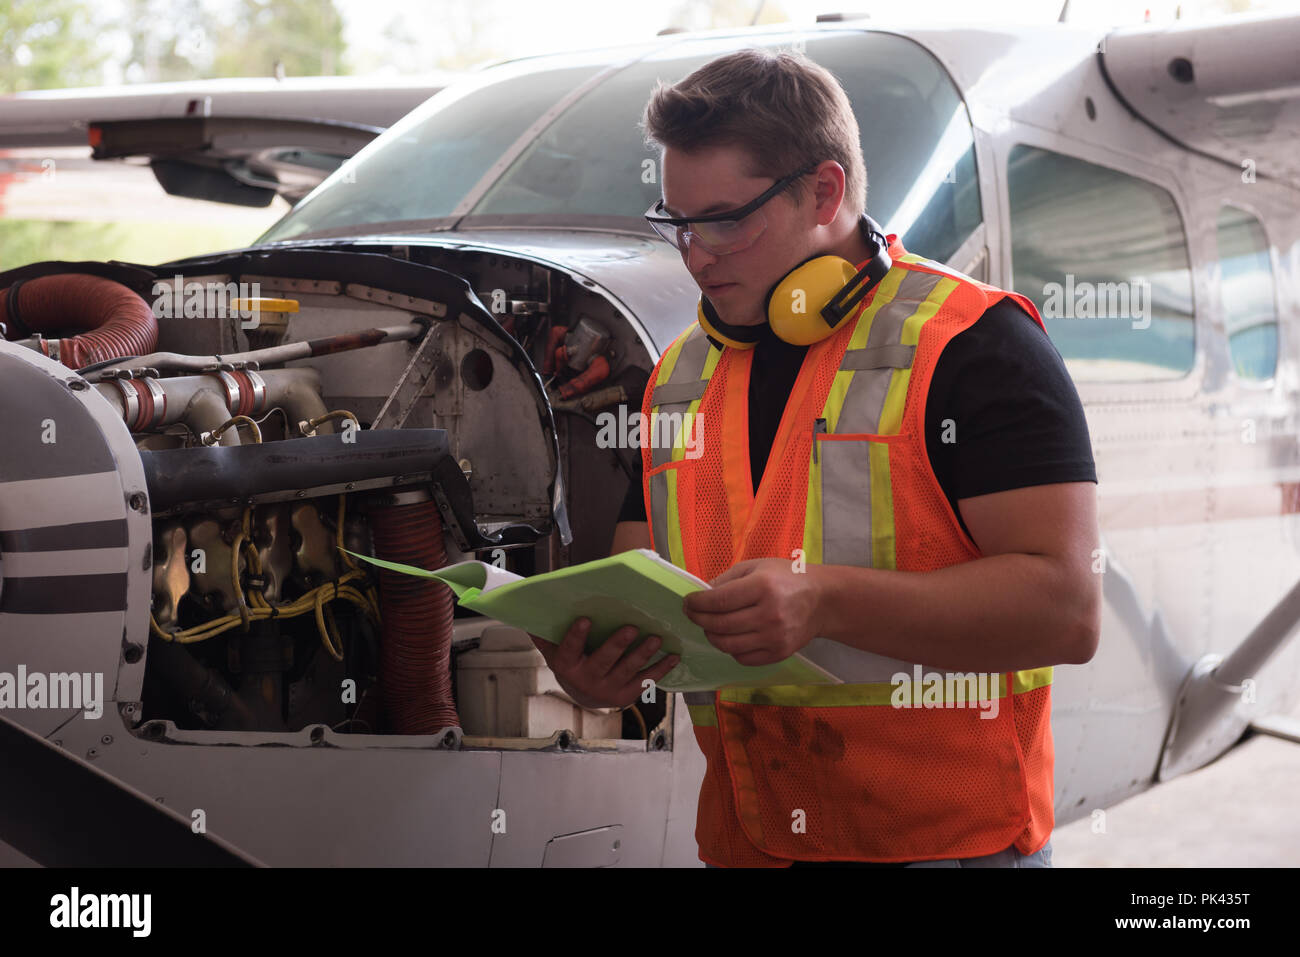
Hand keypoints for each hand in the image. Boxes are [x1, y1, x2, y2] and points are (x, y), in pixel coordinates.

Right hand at [530, 617, 679, 709]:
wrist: (584, 697)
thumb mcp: (555, 652)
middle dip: (617, 645)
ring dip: (643, 654)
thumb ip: (544, 634)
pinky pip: (646, 681)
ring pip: (627, 671)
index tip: (584, 619)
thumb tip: (527, 610)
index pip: (569, 651)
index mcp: (568, 667)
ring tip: (656, 639)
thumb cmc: (572, 664)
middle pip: (603, 661)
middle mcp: (588, 681)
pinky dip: (661, 669)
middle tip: (631, 628)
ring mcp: (609, 690)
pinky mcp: (627, 695)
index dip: (576, 636)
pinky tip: (673, 656)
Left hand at [682, 558, 822, 665]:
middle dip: (699, 619)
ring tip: (708, 626)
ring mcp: (774, 637)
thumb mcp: (757, 567)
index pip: (718, 600)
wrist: (823, 600)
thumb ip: (727, 579)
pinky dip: (730, 649)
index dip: (697, 603)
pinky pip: (743, 658)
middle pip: (720, 624)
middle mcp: (769, 614)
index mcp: (762, 587)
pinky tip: (730, 637)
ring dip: (711, 636)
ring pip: (727, 645)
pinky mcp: (779, 653)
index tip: (688, 602)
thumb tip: (701, 593)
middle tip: (692, 613)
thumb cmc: (788, 578)